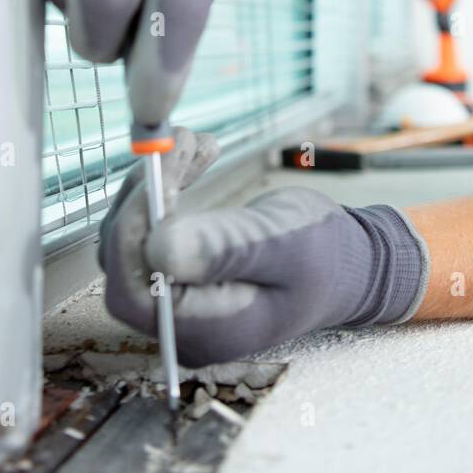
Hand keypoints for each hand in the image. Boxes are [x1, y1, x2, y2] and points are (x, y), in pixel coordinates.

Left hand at [98, 157, 429, 366]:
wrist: (346, 261)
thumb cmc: (324, 254)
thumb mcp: (282, 244)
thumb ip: (224, 249)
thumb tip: (159, 248)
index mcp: (204, 330)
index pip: (134, 289)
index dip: (132, 231)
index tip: (160, 174)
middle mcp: (180, 324)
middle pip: (125, 260)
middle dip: (146, 194)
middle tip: (182, 142)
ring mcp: (177, 300)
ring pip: (133, 239)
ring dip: (154, 184)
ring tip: (193, 143)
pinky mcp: (178, 272)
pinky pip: (149, 230)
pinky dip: (163, 190)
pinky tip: (193, 161)